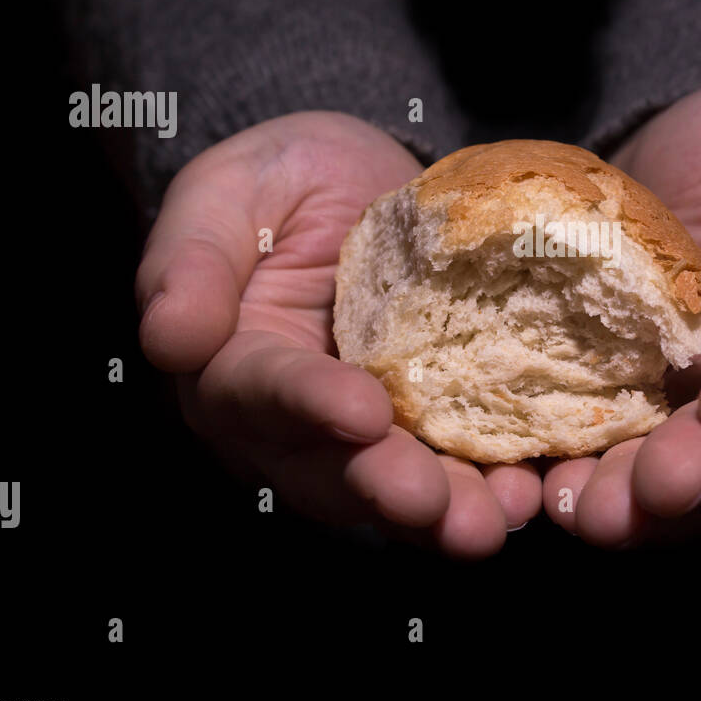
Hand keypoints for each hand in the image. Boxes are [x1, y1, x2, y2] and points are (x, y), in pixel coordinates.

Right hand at [135, 112, 539, 557]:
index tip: (361, 410)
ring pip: (396, 490)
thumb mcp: (231, 188)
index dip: (307, 405)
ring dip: (445, 513)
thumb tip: (170, 335)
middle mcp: (296, 424)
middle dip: (383, 488)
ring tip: (492, 521)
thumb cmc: (288, 179)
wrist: (371, 185)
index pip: (261, 393)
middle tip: (430, 502)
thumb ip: (192, 255)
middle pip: (330, 469)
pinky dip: (496, 486)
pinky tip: (530, 493)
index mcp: (235, 366)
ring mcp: (370, 437)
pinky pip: (461, 469)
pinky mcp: (435, 430)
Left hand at [543, 83, 700, 545]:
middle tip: (653, 492)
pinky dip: (580, 478)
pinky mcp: (630, 410)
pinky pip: (610, 455)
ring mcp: (696, 412)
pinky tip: (541, 492)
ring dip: (635, 503)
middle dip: (700, 476)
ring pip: (681, 475)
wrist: (678, 156)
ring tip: (585, 512)